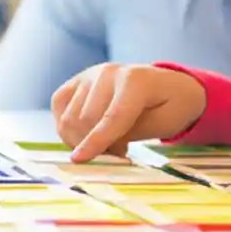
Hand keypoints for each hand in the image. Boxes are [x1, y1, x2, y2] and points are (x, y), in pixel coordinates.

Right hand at [51, 63, 206, 161]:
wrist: (169, 86)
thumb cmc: (171, 107)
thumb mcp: (164, 124)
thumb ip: (131, 133)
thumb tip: (98, 149)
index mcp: (136, 80)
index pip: (112, 116)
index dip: (95, 141)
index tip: (79, 160)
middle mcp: (108, 72)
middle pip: (86, 120)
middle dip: (97, 146)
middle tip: (119, 152)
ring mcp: (90, 74)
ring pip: (69, 118)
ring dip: (83, 140)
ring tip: (109, 141)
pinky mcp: (77, 80)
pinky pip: (59, 107)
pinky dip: (68, 127)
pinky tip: (87, 133)